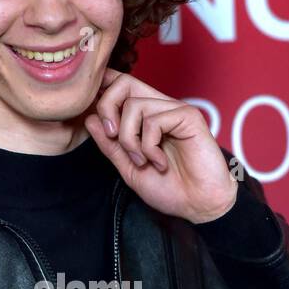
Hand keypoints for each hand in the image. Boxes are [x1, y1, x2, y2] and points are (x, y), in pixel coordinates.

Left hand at [83, 68, 237, 222]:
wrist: (197, 206)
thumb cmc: (170, 188)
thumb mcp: (129, 168)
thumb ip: (110, 145)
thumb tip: (90, 119)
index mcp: (145, 117)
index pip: (120, 85)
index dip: (102, 91)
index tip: (93, 116)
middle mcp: (159, 108)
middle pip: (123, 82)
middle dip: (107, 108)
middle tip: (112, 136)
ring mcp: (174, 111)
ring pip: (134, 105)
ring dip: (130, 140)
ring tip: (144, 160)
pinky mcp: (188, 117)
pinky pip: (154, 121)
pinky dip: (150, 147)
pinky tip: (160, 162)